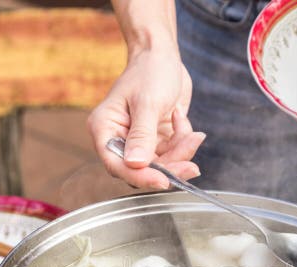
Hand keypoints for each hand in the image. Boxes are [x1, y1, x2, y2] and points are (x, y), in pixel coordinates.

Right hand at [87, 48, 204, 189]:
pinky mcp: (156, 139)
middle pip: (142, 169)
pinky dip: (183, 142)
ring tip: (193, 136)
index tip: (163, 181)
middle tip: (191, 166)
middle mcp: (119, 139)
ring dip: (181, 153)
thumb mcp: (147, 102)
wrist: (162, 55)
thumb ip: (142, 135)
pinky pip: (172, 153)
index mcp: (104, 129)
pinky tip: (181, 118)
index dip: (141, 176)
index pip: (117, 165)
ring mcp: (139, 141)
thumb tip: (136, 164)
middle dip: (169, 167)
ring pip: (161, 164)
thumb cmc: (149, 70)